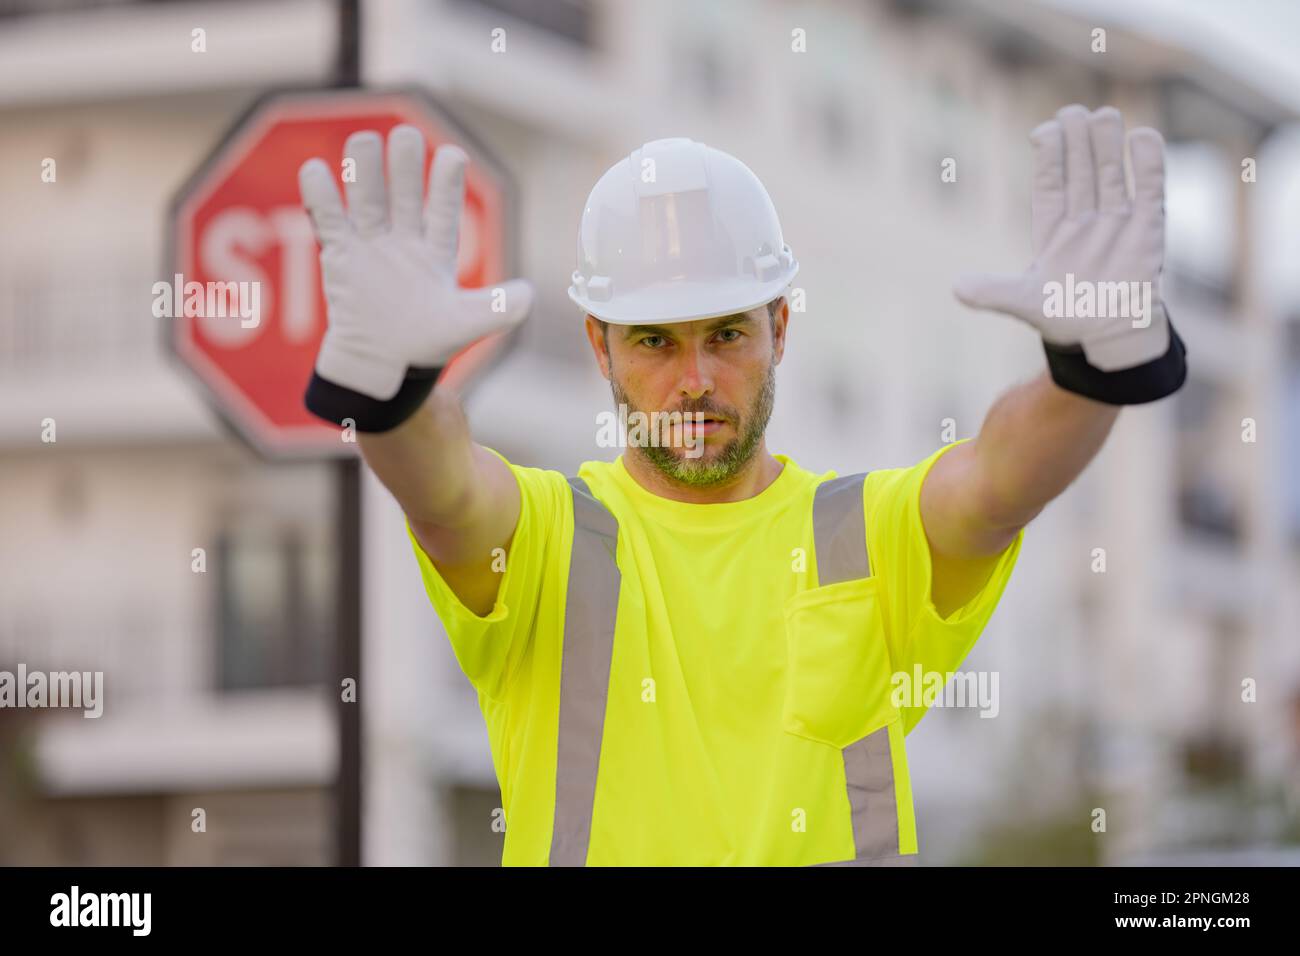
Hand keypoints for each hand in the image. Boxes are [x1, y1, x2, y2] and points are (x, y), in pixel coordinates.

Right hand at [298, 126, 532, 423]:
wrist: (384, 368)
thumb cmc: (426, 345)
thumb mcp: (466, 327)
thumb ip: (498, 309)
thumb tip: (529, 295)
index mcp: (437, 251)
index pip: (443, 209)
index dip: (447, 183)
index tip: (453, 155)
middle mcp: (405, 240)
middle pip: (403, 193)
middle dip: (404, 165)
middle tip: (405, 135)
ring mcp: (371, 245)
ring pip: (366, 198)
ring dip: (364, 171)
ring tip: (363, 141)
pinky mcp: (340, 256)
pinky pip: (329, 221)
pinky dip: (322, 197)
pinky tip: (316, 170)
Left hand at [953, 105, 1185, 401]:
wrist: (1107, 337)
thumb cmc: (1065, 316)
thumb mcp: (1023, 303)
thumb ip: (993, 292)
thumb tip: (956, 288)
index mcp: (1052, 231)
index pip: (1049, 185)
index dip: (1048, 157)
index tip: (1042, 132)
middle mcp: (1084, 219)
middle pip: (1081, 171)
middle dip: (1078, 141)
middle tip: (1073, 112)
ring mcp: (1117, 221)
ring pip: (1111, 174)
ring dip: (1107, 145)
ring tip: (1103, 115)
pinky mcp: (1148, 229)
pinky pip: (1149, 190)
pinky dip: (1147, 165)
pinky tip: (1142, 137)